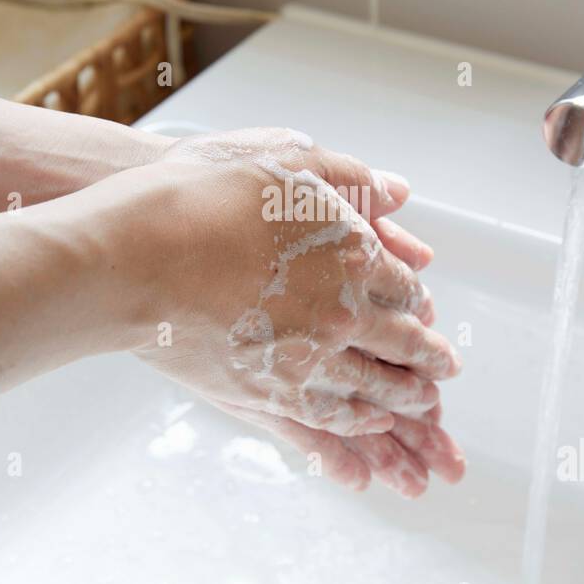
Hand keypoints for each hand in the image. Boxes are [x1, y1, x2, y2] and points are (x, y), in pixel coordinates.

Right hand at [108, 127, 464, 495]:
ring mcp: (307, 357)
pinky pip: (329, 416)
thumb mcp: (284, 160)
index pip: (405, 287)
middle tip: (445, 372)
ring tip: (421, 407)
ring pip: (373, 389)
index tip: (427, 313)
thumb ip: (348, 177)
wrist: (138, 253)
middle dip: (429, 360)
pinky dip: (357, 424)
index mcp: (353, 252)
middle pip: (402, 345)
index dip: (418, 303)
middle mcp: (342, 311)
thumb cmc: (202, 196)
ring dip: (404, 400)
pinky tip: (365, 423)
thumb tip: (395, 192)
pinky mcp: (268, 391)